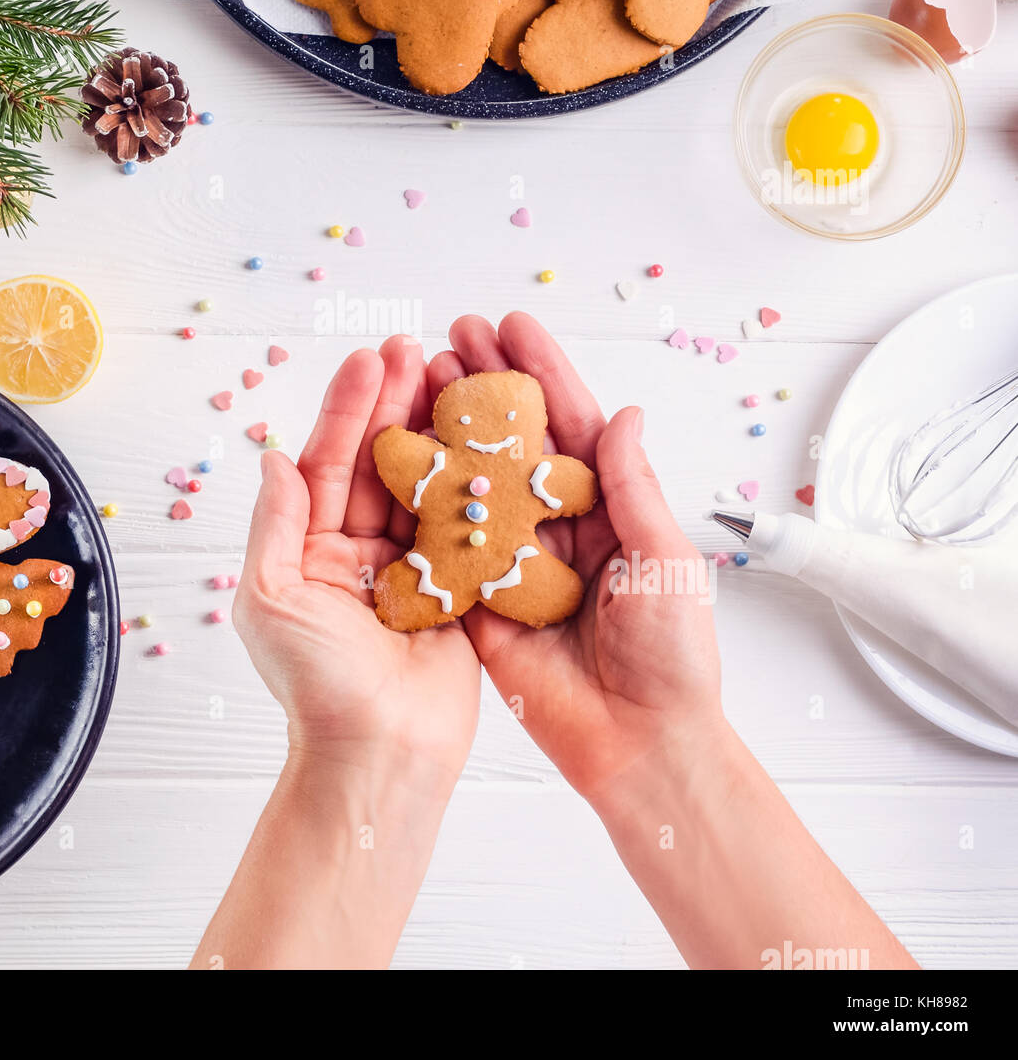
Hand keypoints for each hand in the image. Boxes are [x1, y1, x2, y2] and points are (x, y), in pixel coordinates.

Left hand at [234, 336, 480, 789]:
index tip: (370, 359)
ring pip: (423, 484)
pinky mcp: (456, 589)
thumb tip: (272, 456)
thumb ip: (275, 524)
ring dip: (436, 431)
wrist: (382, 755)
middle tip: (417, 349)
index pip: (329, 462)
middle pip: (379, 461)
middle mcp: (358, 552)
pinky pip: (465, 524)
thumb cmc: (316, 687)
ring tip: (453, 376)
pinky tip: (489, 439)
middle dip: (395, 404)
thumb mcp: (272, 599)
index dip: (349, 408)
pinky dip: (475, 482)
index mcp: (311, 551)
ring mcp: (410, 568)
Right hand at [434, 313, 723, 807]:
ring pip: (473, 479)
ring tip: (419, 375)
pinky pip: (445, 544)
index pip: (569, 426)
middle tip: (450, 336)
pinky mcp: (479, 601)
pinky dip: (422, 499)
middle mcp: (555, 527)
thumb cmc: (673, 657)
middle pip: (512, 441)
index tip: (510, 327)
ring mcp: (513, 561)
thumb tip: (622, 415)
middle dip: (484, 386)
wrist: (639, 745)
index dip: (540, 374)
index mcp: (607, 509)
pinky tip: (398, 452)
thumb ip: (632, 489)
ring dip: (447, 427)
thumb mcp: (664, 560)